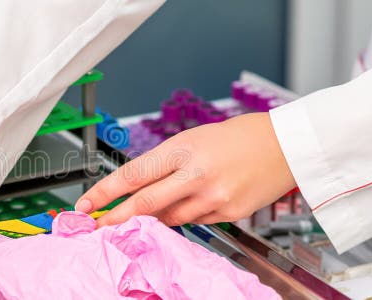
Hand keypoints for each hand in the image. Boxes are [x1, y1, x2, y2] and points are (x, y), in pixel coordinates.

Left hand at [75, 112, 295, 226]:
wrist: (285, 145)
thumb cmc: (238, 137)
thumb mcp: (193, 139)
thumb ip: (165, 164)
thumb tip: (137, 188)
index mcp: (183, 149)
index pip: (133, 175)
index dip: (105, 192)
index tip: (86, 204)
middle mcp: (197, 175)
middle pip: (144, 204)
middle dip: (115, 218)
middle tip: (96, 227)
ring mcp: (213, 197)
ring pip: (168, 218)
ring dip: (155, 216)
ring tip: (164, 200)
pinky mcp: (228, 213)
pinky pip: (194, 221)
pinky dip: (186, 214)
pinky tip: (196, 200)